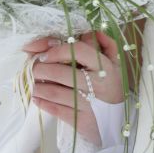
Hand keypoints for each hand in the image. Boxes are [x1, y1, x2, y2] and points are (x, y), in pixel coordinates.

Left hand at [23, 31, 123, 145]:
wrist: (121, 120)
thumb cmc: (114, 85)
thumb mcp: (116, 62)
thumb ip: (105, 43)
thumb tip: (89, 31)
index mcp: (105, 66)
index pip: (78, 51)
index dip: (58, 50)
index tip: (45, 54)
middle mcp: (97, 85)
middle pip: (61, 72)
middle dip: (40, 69)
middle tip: (32, 68)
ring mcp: (89, 104)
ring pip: (55, 93)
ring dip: (38, 86)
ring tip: (32, 82)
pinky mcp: (81, 122)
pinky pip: (56, 111)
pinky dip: (42, 103)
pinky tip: (37, 97)